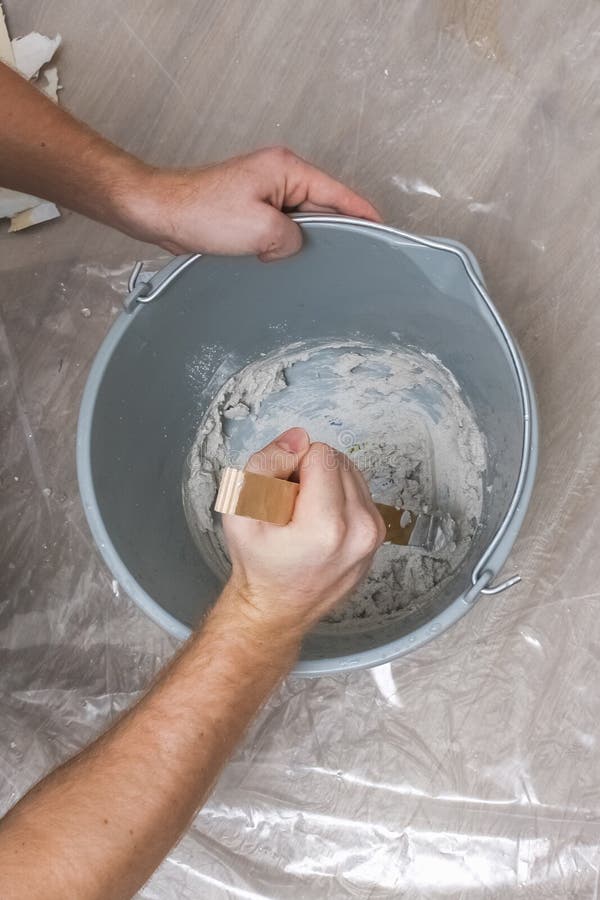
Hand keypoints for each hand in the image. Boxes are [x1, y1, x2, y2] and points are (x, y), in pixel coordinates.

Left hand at [123, 146, 380, 259]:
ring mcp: (264, 191)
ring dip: (302, 241)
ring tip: (314, 263)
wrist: (160, 213)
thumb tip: (294, 246)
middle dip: (331, 231)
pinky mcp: (249, 207)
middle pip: (321, 206)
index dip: (361, 213)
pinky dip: (283, 243)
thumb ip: (292, 239)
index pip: (338, 193)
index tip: (381, 229)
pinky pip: (279, 226)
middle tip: (349, 259)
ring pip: (299, 220)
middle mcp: (279, 175)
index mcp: (287, 169)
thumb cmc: (202, 212)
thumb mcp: (260, 229)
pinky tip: (281, 260)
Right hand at [222, 427, 385, 635]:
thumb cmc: (257, 562)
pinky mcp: (379, 536)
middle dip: (310, 472)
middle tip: (290, 507)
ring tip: (303, 515)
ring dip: (325, 483)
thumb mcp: (240, 510)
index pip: (320, 454)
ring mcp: (374, 535)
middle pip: (338, 460)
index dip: (293, 465)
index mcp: (327, 527)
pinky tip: (318, 522)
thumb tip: (298, 437)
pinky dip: (338, 497)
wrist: (277, 608)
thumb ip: (265, 464)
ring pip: (351, 472)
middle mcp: (360, 531)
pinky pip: (360, 492)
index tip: (281, 496)